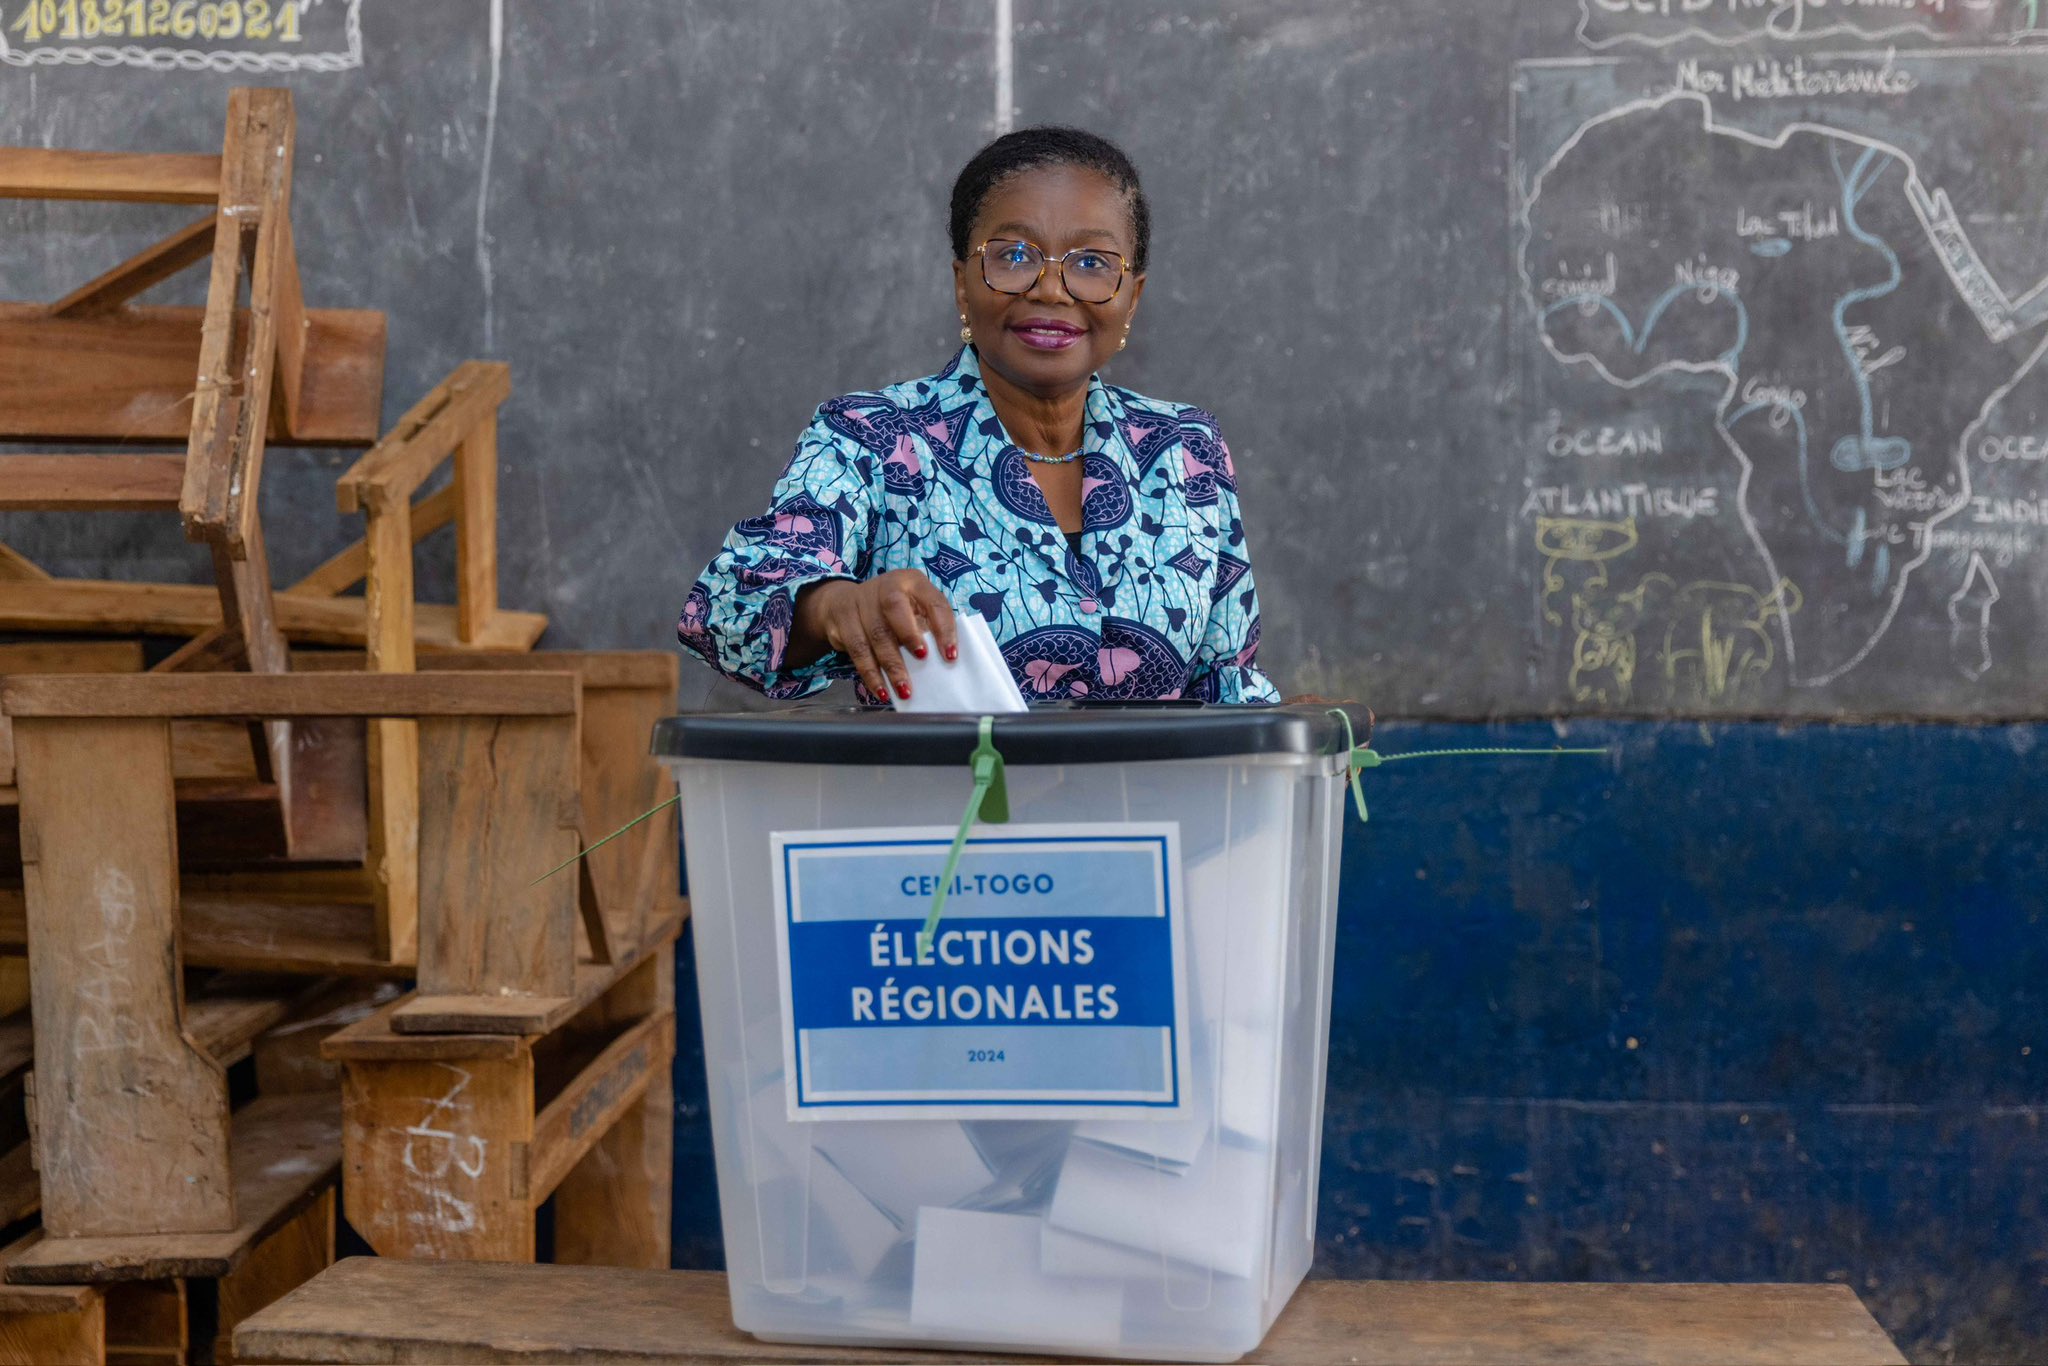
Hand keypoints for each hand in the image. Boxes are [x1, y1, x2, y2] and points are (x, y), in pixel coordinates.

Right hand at [793, 571, 959, 700]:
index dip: (944, 628)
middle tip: (922, 659)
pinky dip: (871, 674)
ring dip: (892, 666)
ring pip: (876, 635)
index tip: (951, 655)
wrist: (841, 602)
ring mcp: (861, 602)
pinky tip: (882, 690)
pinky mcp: (843, 620)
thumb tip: (944, 662)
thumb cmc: (890, 611)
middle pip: (895, 608)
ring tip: (904, 690)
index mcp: (912, 581)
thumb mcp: (912, 609)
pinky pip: (858, 651)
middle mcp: (886, 586)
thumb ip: (927, 628)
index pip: (933, 602)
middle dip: (910, 636)